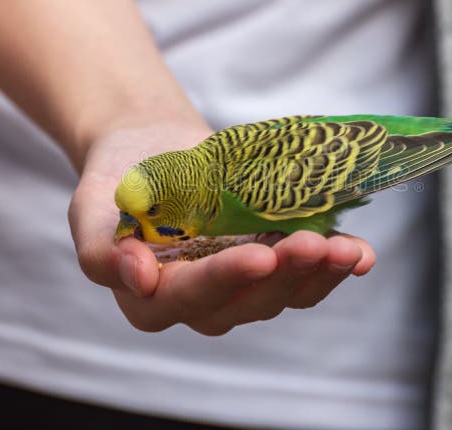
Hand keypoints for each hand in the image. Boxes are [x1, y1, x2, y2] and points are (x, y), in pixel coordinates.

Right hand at [68, 117, 375, 334]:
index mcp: (151, 299)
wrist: (151, 150)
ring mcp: (243, 285)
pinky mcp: (272, 263)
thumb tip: (138, 277)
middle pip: (248, 302)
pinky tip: (360, 253)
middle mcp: (202, 302)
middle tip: (312, 244)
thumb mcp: (90, 210)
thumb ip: (102, 252)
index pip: (189, 297)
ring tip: (346, 250)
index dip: (226, 279)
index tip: (258, 256)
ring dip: (318, 274)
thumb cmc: (119, 181)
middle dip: (284, 275)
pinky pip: (306, 276)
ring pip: (285, 294)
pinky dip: (335, 267)